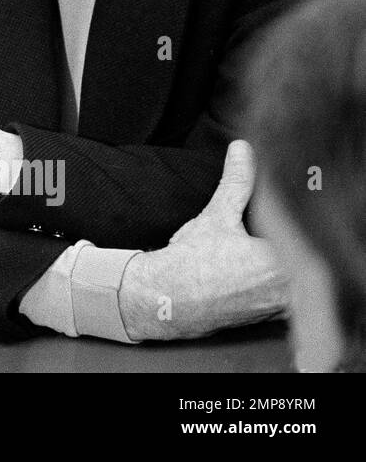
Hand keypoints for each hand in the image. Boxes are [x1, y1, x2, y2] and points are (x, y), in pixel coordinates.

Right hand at [120, 140, 288, 340]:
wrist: (165, 300)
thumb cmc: (190, 264)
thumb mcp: (216, 216)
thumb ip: (237, 181)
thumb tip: (242, 151)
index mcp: (283, 262)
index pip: (302, 234)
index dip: (288, 222)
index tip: (271, 217)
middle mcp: (288, 289)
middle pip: (300, 256)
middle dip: (284, 241)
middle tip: (254, 235)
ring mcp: (279, 307)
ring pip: (294, 279)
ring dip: (281, 265)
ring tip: (249, 254)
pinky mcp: (268, 316)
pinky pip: (284, 297)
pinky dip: (275, 283)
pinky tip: (249, 274)